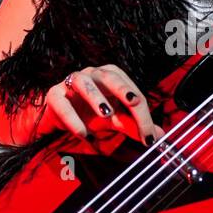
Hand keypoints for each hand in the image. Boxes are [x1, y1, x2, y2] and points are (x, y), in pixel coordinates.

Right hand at [35, 64, 162, 145]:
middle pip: (110, 76)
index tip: (149, 138)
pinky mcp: (54, 95)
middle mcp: (93, 74)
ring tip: (106, 114)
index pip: (132, 92)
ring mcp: (72, 82)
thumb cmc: (90, 113)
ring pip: (83, 83)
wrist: (59, 117)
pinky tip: (83, 133)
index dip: (143, 114)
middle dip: (124, 89)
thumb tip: (158, 136)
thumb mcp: (115, 120)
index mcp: (112, 76)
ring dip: (96, 97)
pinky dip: (72, 118)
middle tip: (134, 102)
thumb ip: (134, 126)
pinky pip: (62, 103)